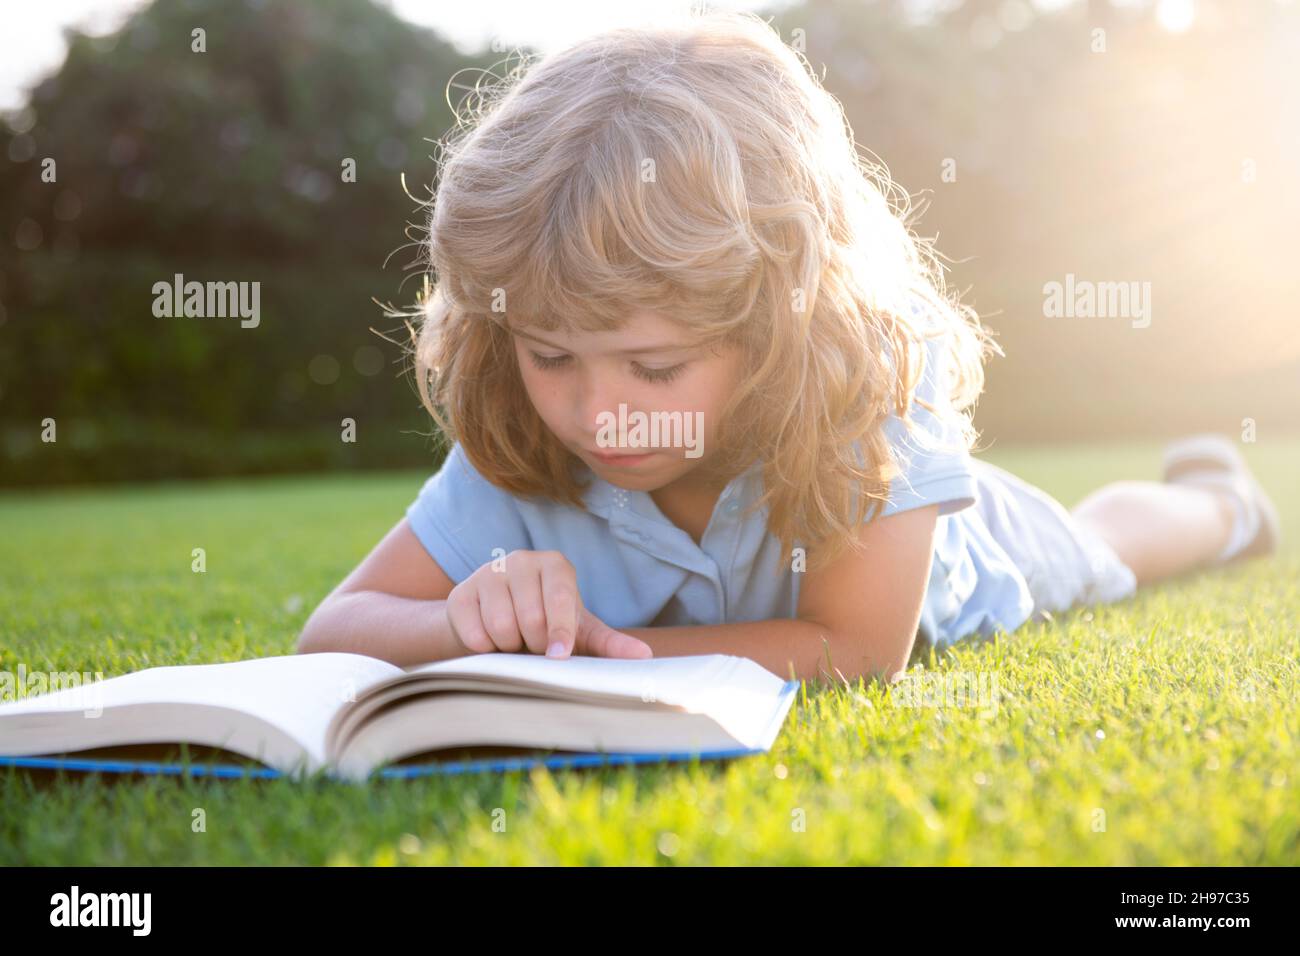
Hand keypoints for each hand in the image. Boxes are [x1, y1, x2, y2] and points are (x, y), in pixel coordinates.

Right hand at [445, 550, 653, 659]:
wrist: (491, 625)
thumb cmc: (545, 627)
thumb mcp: (579, 633)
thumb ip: (609, 643)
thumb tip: (646, 656)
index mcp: (556, 565)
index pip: (560, 602)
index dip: (560, 635)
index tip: (558, 656)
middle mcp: (521, 559)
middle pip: (530, 619)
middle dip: (533, 644)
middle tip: (532, 644)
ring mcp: (487, 572)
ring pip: (501, 627)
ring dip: (509, 647)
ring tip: (513, 641)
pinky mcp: (460, 592)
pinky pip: (474, 634)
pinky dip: (484, 649)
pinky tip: (489, 641)